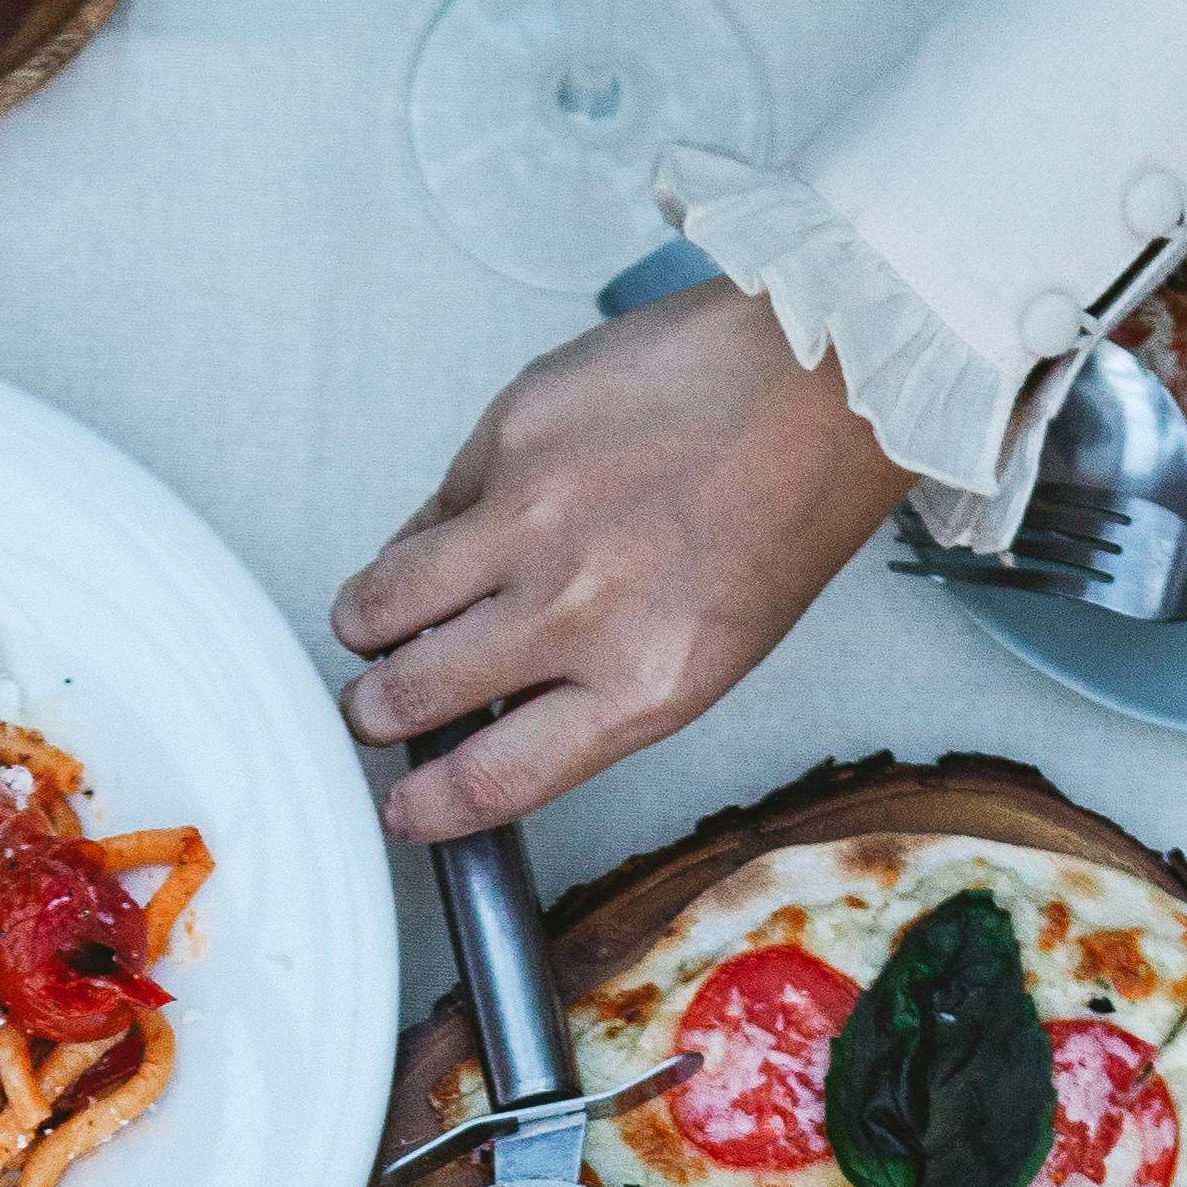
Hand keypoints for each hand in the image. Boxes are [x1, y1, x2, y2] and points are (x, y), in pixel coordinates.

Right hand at [331, 282, 902, 845]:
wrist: (816, 379)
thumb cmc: (777, 516)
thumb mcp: (701, 655)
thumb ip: (585, 699)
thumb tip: (478, 718)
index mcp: (638, 683)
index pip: (489, 779)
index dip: (427, 807)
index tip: (404, 808)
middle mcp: (576, 606)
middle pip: (408, 697)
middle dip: (376, 711)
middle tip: (382, 702)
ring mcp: (531, 514)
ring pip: (378, 603)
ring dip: (370, 626)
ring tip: (391, 619)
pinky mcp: (509, 431)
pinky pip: (429, 508)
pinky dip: (434, 529)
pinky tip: (487, 517)